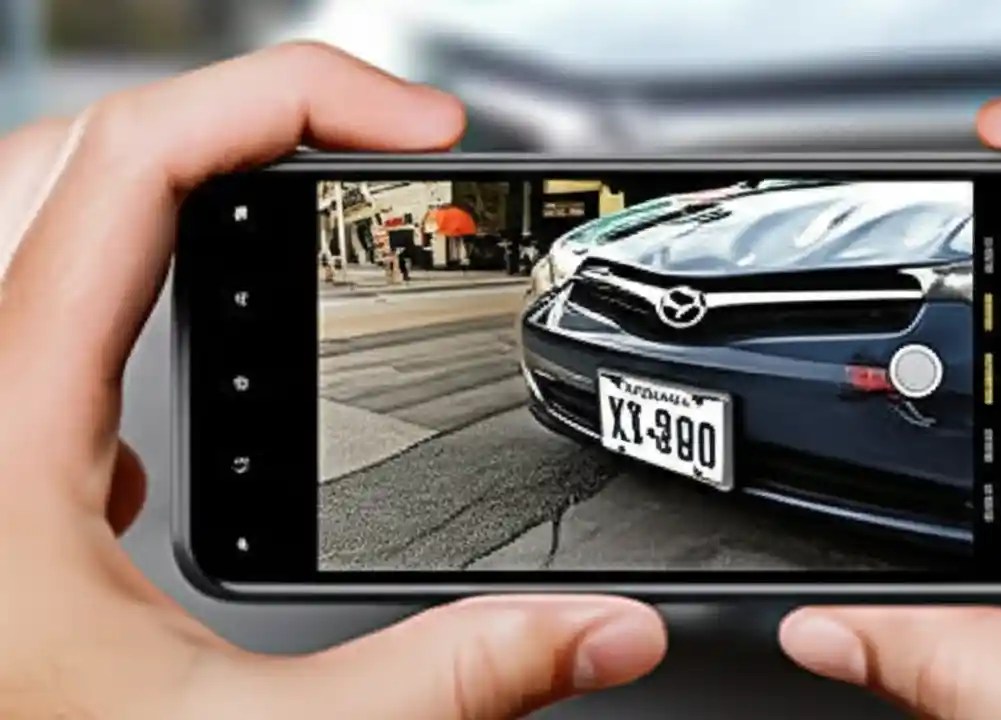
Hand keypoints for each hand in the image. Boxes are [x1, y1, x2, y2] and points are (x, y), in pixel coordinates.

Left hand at [0, 43, 664, 719]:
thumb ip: (444, 681)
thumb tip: (597, 630)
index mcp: (13, 425)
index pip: (142, 164)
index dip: (295, 99)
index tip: (417, 134)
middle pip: (91, 151)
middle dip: (247, 113)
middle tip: (375, 150)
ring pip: (45, 208)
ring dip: (176, 176)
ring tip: (298, 197)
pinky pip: (36, 299)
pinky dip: (123, 266)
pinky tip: (180, 360)